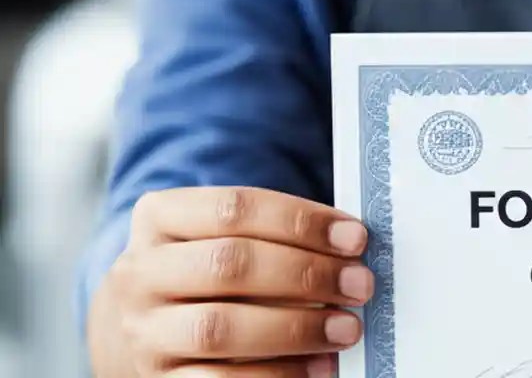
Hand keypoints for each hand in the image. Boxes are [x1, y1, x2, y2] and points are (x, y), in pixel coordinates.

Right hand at [90, 187, 372, 377]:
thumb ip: (274, 236)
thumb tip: (350, 252)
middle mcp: (140, 272)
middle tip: (359, 284)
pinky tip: (317, 367)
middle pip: (229, 264)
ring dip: (295, 328)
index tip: (355, 238)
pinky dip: (277, 375)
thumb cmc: (202, 274)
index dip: (301, 221)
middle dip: (306, 273)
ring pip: (219, 327)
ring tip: (346, 329)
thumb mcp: (219, 238)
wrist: (134, 329)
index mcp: (159, 218)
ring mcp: (142, 330)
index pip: (235, 207)